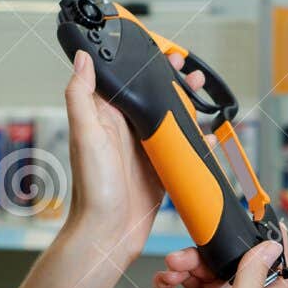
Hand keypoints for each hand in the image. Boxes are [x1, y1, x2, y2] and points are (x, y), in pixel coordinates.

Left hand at [61, 48, 203, 267]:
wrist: (107, 234)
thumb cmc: (91, 189)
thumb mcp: (85, 135)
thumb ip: (81, 95)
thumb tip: (82, 59)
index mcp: (105, 117)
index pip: (126, 82)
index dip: (144, 65)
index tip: (163, 53)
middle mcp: (124, 131)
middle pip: (153, 98)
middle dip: (172, 83)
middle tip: (191, 72)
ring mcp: (143, 150)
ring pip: (169, 120)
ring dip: (186, 106)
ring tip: (202, 94)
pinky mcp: (158, 169)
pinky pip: (180, 149)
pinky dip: (194, 139)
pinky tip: (206, 135)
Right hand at [109, 236, 287, 287]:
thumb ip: (253, 280)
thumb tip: (271, 250)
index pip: (274, 281)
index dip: (276, 255)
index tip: (271, 228)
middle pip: (228, 272)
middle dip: (212, 256)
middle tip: (196, 251)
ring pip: (198, 276)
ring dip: (186, 266)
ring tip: (174, 268)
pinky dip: (168, 279)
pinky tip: (164, 280)